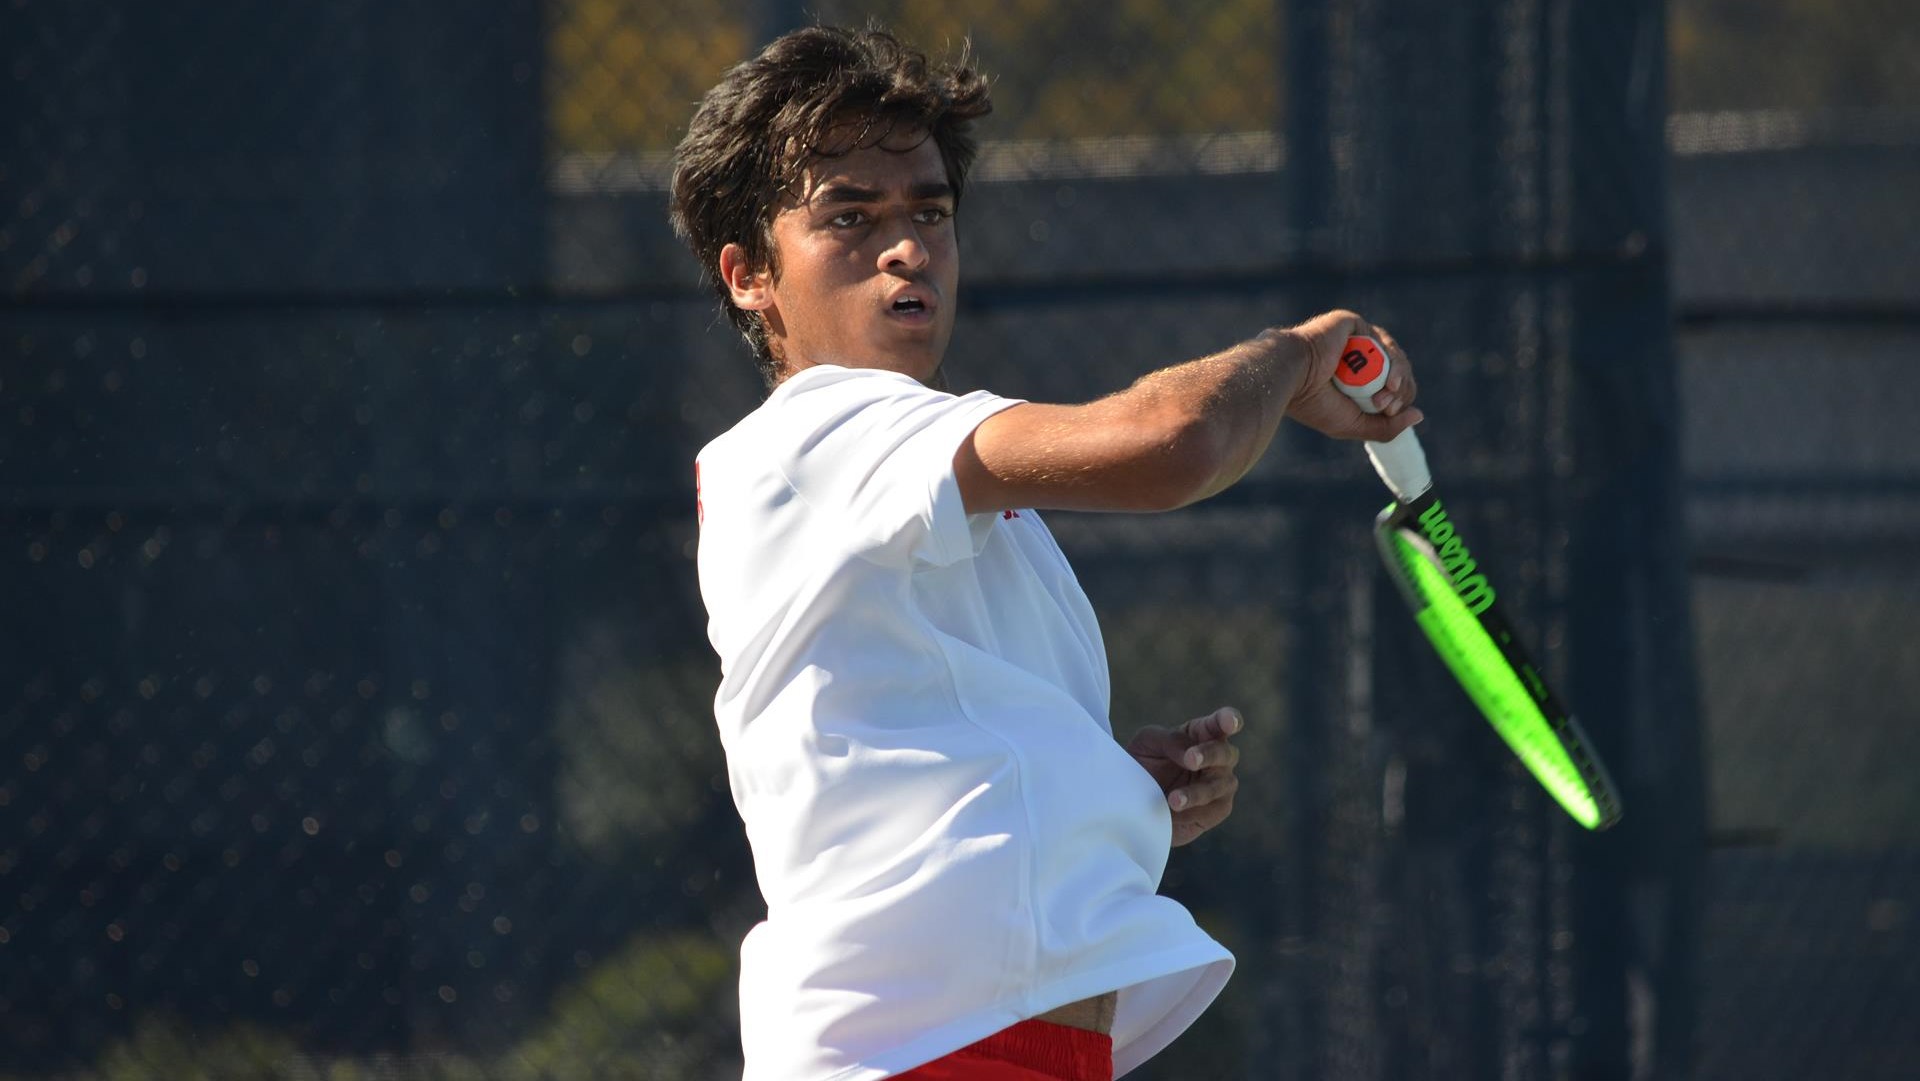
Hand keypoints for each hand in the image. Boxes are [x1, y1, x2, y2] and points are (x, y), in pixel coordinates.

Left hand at [1125, 706, 1244, 846]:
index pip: (1222, 722)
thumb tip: (1190, 754)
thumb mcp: (1148, 743)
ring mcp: (1221, 783)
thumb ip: (1170, 740)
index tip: (1229, 723)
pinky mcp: (1218, 809)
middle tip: (1191, 759)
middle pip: (1226, 753)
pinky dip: (1192, 811)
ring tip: (1173, 800)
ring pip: (1221, 785)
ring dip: (1197, 792)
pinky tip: (1173, 814)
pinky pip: (1212, 810)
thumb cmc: (1144, 764)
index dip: (1229, 719)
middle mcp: (1217, 757)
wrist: (1134, 802)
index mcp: (1202, 733)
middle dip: (1209, 754)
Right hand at [1280, 309, 1421, 441]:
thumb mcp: (1353, 424)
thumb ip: (1386, 426)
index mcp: (1352, 379)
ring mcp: (1355, 338)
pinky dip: (1391, 362)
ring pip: (1395, 357)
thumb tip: (1419, 415)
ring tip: (1388, 394)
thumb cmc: (1313, 403)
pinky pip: (1383, 342)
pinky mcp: (1354, 324)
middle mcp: (1355, 357)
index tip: (1386, 411)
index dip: (1399, 399)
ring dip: (1399, 378)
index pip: (1391, 386)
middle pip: (1398, 371)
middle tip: (1385, 406)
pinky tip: (1389, 379)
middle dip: (1401, 391)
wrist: (1290, 377)